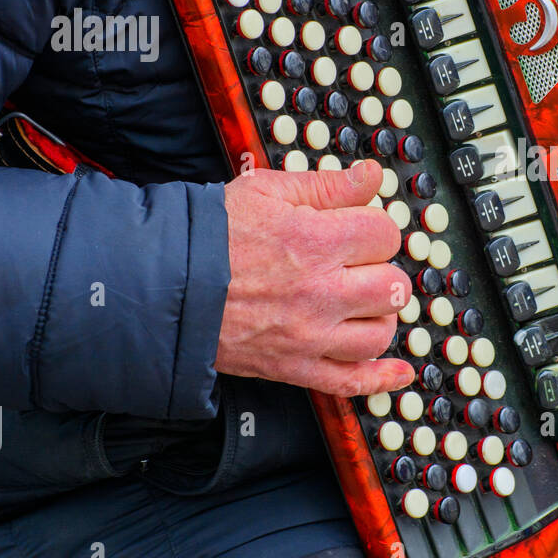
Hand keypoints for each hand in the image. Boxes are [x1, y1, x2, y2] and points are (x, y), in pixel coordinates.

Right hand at [216, 161, 413, 396]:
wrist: (160, 285)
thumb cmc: (208, 237)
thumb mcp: (266, 191)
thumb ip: (327, 185)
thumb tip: (371, 176)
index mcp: (315, 242)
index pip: (384, 234)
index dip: (374, 228)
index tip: (359, 230)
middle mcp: (319, 292)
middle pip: (392, 285)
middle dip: (380, 271)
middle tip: (359, 266)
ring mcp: (309, 334)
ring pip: (380, 333)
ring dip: (377, 316)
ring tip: (359, 303)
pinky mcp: (294, 367)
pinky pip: (351, 381)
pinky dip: (380, 378)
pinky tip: (397, 372)